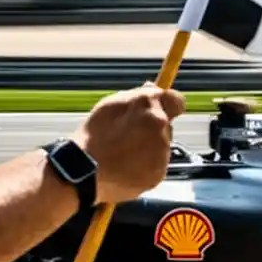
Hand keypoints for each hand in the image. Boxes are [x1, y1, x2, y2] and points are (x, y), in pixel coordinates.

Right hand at [71, 83, 186, 204]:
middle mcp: (162, 128)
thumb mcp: (110, 105)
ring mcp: (162, 153)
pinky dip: (146, 166)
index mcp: (150, 107)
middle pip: (166, 125)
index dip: (168, 104)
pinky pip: (156, 166)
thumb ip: (136, 95)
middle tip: (128, 135)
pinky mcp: (159, 174)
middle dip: (153, 127)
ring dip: (149, 147)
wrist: (84, 172)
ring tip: (123, 153)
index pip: (177, 100)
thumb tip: (152, 88)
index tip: (160, 108)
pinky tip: (127, 166)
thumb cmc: (94, 136)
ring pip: (161, 146)